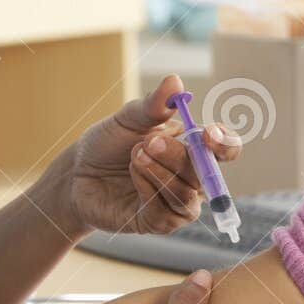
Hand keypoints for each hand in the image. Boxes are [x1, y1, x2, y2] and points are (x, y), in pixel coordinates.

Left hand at [63, 74, 242, 235]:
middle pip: (205, 172)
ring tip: (134, 156)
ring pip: (187, 195)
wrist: (76, 173)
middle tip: (149, 142)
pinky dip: (147, 189)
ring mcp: (178, 202)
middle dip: (177, 156)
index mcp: (194, 148)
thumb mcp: (128, 119)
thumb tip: (174, 81)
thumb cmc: (108, 144)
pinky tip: (133, 175)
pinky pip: (165, 212)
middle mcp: (193, 177)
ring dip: (159, 173)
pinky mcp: (159, 223)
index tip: (207, 133)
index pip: (226, 148)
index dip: (224, 142)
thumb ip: (154, 105)